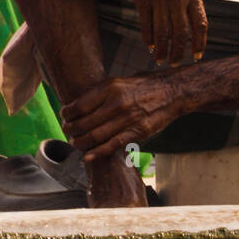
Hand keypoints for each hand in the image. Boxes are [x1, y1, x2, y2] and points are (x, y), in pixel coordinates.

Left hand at [63, 72, 185, 160]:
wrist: (173, 91)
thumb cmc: (145, 85)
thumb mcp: (120, 82)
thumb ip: (101, 93)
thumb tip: (79, 105)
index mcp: (110, 88)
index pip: (78, 106)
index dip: (67, 115)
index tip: (65, 117)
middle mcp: (117, 103)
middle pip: (83, 123)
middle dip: (71, 131)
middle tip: (68, 132)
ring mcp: (128, 119)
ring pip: (95, 137)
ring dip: (81, 143)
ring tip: (77, 143)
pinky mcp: (138, 131)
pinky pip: (112, 145)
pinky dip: (97, 153)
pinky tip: (88, 156)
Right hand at [114, 0, 207, 65]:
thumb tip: (190, 22)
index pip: (200, 24)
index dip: (199, 43)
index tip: (197, 56)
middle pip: (182, 32)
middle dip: (179, 52)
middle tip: (175, 64)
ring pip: (163, 31)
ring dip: (162, 49)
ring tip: (160, 59)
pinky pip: (146, 23)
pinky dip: (148, 37)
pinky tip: (149, 45)